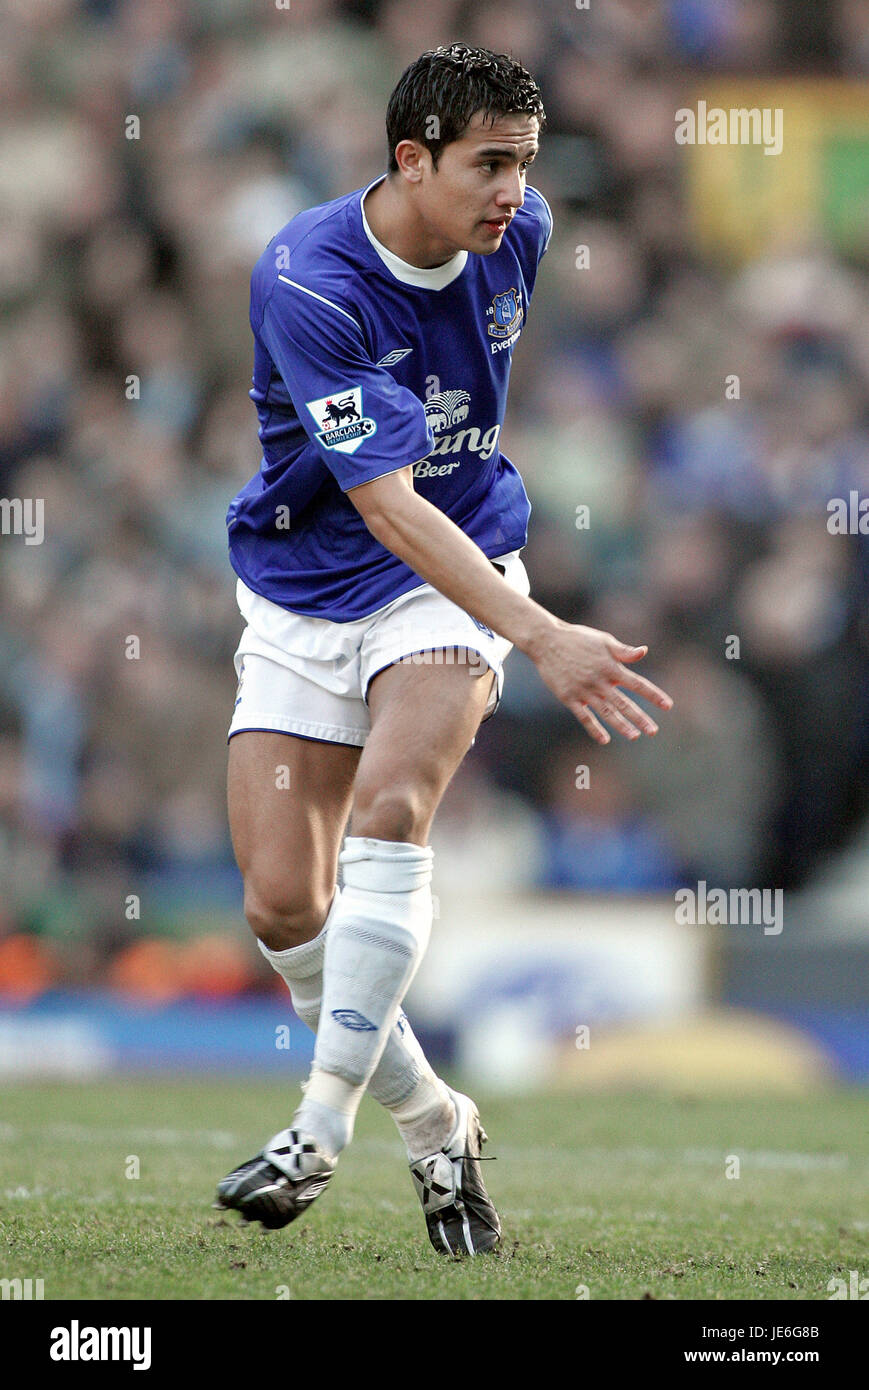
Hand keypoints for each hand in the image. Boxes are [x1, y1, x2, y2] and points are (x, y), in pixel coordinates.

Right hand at [531, 622, 673, 743]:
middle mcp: (599, 681)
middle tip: (653, 731)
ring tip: (634, 736)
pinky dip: (594, 728)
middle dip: (640, 718)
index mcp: (611, 666)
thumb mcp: (603, 641)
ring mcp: (584, 691)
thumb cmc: (578, 638)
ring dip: (621, 725)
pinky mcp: (569, 697)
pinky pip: (584, 717)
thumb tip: (644, 652)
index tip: (667, 706)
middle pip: (624, 703)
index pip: (637, 684)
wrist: (547, 642)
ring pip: (606, 712)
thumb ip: (624, 651)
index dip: (653, 695)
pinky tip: (605, 739)